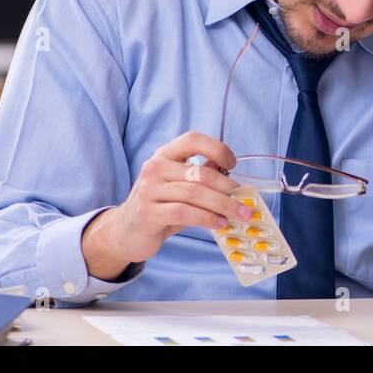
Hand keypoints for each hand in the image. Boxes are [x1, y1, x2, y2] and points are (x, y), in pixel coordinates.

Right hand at [81, 132, 249, 280]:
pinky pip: (184, 212)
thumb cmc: (160, 207)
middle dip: (229, 189)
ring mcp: (149, 190)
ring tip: (239, 214)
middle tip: (246, 202)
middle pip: (200, 173)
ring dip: (223, 205)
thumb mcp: (180, 187)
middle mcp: (154, 168)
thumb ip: (201, 176)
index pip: (193, 139)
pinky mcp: (147, 212)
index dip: (217, 148)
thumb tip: (232, 174)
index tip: (233, 165)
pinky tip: (219, 223)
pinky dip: (207, 218)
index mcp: (164, 155)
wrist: (126, 232)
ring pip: (195, 194)